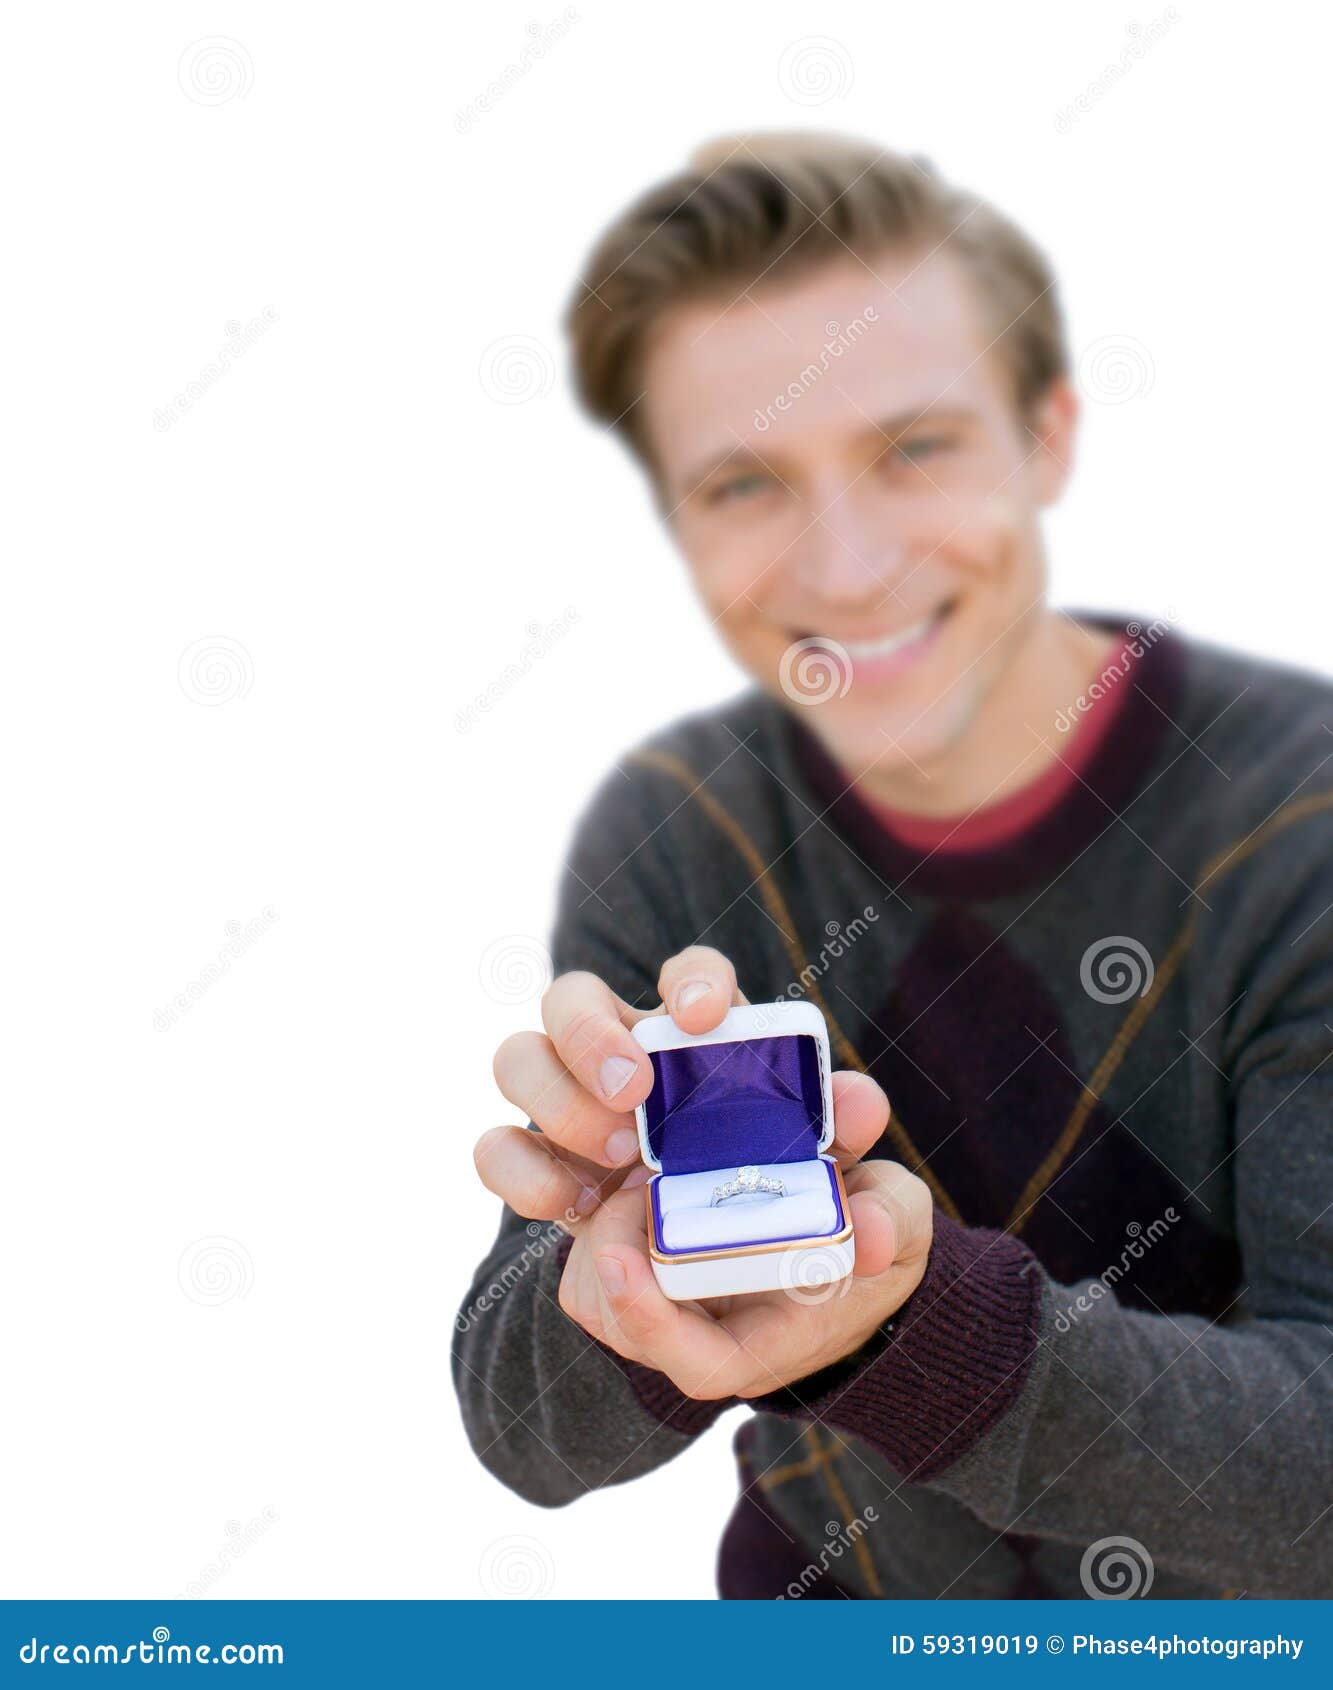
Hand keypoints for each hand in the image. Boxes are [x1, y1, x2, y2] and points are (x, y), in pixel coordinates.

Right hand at [474, 944, 931, 1395]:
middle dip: (590, 1034)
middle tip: (634, 1097)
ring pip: (518, 1059)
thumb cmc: (819, 1243)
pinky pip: (496, 1152)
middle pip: (570, 996)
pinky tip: (575, 1208)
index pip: (693, 977)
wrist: (769, 1315)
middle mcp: (633, 1064)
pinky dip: (522, 1173)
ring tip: (612, 1162)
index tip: (703, 1015)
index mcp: (713, 1052)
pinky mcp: (547, 1176)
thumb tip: (860, 1118)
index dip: (692, 979)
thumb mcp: (875, 1220)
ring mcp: (577, 1117)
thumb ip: (885, 1182)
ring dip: (554, 1102)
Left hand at [557, 1117, 931, 1399]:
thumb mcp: (901, 1216)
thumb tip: (873, 1235)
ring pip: (595, 1294)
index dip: (649, 1322)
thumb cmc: (874, 1232)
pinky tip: (631, 1176)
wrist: (854, 1235)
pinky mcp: (648, 1275)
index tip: (619, 1259)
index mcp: (771, 1339)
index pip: (697, 1364)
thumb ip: (891, 1218)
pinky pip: (589, 1263)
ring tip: (638, 1172)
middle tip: (637, 1176)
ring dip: (600, 1231)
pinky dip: (594, 1221)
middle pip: (623, 1324)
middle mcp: (709, 1335)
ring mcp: (672, 1309)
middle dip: (612, 1246)